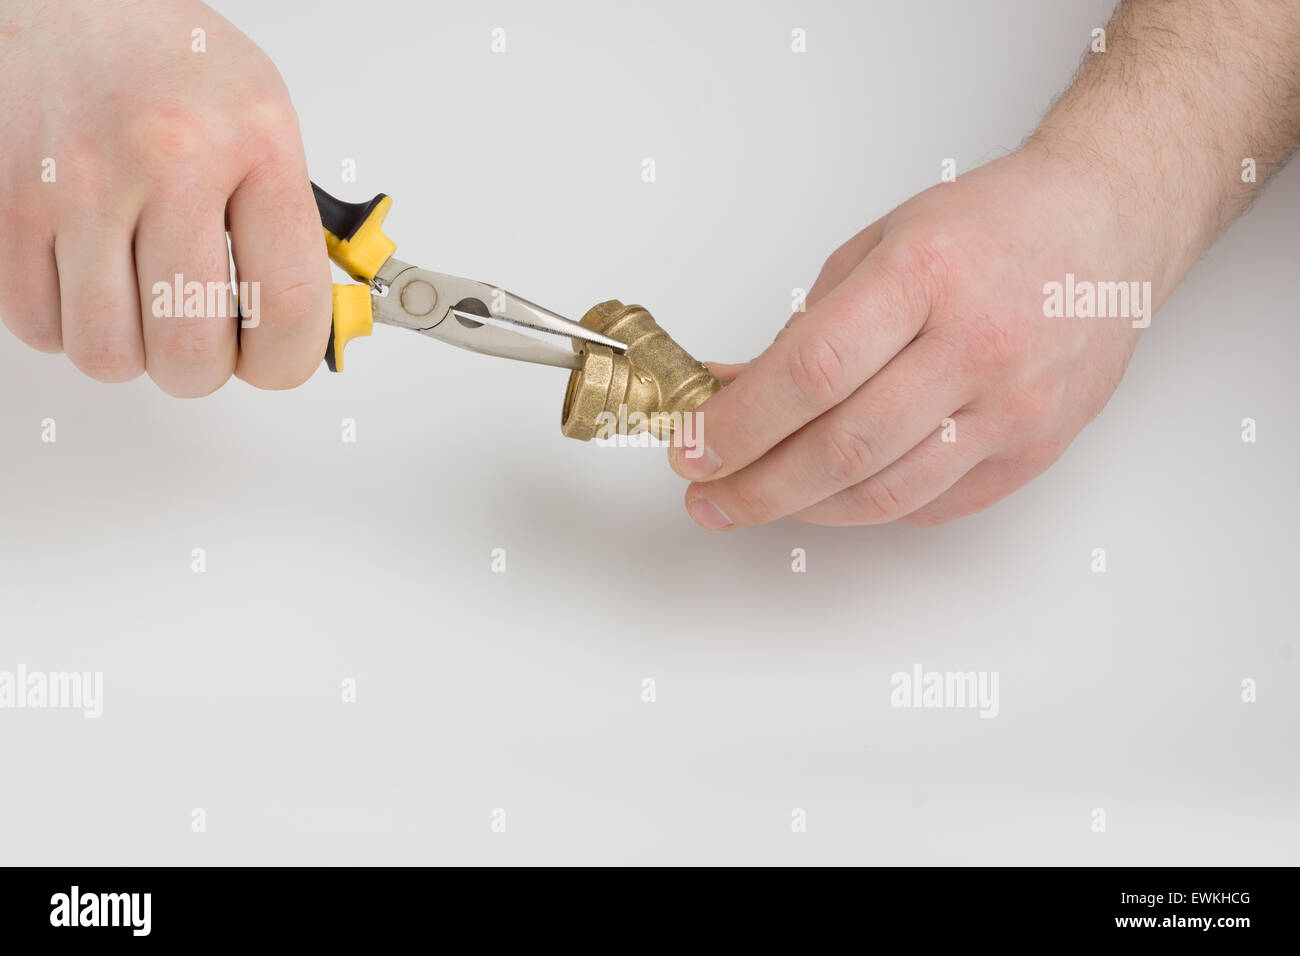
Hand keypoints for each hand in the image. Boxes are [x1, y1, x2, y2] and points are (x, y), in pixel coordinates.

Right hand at [0, 0, 330, 394]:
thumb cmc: (171, 66)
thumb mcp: (263, 123)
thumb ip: (287, 227)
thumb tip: (300, 329)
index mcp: (255, 141)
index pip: (289, 305)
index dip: (285, 361)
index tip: (274, 360)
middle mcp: (167, 159)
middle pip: (190, 353)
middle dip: (200, 369)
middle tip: (200, 338)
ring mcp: (77, 183)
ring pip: (108, 355)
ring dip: (129, 349)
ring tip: (139, 297)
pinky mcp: (6, 201)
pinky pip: (38, 325)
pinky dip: (64, 321)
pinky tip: (84, 271)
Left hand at [669, 144, 1157, 526]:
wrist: (1107, 227)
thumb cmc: (992, 227)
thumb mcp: (879, 247)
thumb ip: (804, 328)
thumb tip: (729, 391)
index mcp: (923, 277)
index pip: (810, 373)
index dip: (739, 425)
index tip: (691, 449)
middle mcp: (975, 346)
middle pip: (842, 449)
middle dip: (756, 487)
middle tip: (708, 499)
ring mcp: (1013, 407)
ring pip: (885, 495)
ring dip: (804, 511)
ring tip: (757, 503)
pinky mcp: (1035, 450)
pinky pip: (932, 506)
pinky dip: (867, 508)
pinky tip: (830, 496)